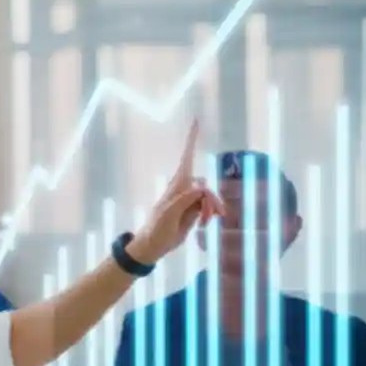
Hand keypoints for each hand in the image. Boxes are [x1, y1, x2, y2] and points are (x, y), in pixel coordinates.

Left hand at [130, 120, 225, 263]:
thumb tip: (200, 186)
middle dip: (211, 201)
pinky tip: (206, 224)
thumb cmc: (157, 228)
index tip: (197, 120)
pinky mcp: (194, 209)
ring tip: (205, 224)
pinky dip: (211, 214)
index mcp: (177, 185)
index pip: (187, 157)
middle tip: (209, 219)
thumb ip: (185, 199)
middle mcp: (184, 188)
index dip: (192, 139)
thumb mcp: (169, 214)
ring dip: (211, 210)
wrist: (154, 245)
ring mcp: (190, 199)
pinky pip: (210, 206)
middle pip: (206, 186)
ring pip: (210, 197)